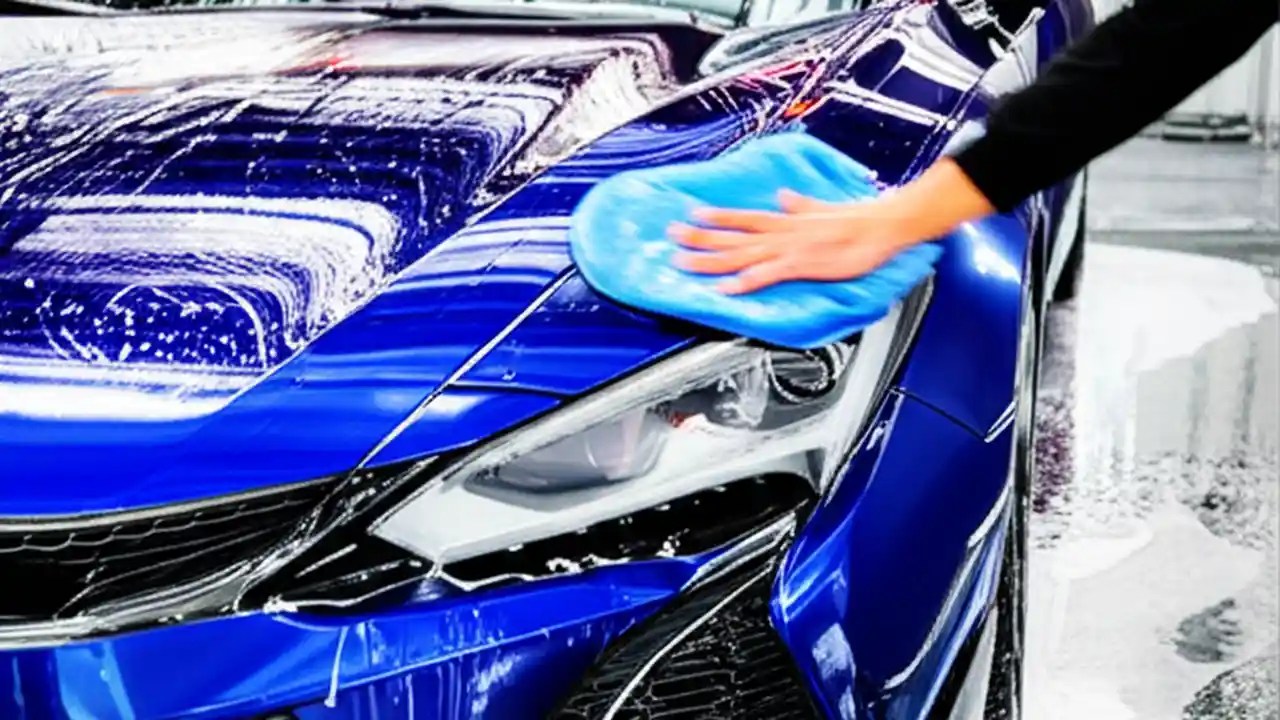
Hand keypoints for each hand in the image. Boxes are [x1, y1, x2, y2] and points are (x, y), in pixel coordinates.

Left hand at [665, 158, 995, 294]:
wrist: (886, 223)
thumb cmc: (860, 219)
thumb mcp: (823, 208)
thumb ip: (801, 204)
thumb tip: (784, 196)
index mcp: (787, 220)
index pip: (744, 217)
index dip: (717, 217)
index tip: (692, 214)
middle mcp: (783, 232)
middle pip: (733, 235)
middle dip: (700, 237)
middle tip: (672, 237)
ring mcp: (790, 248)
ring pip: (742, 254)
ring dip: (711, 258)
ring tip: (685, 262)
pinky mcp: (803, 265)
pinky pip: (767, 275)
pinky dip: (745, 281)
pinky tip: (726, 288)